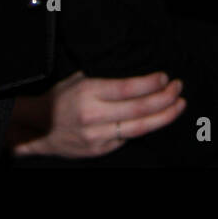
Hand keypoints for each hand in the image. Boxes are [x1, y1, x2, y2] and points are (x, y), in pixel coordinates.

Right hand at [11, 71, 184, 157]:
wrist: (38, 129)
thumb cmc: (60, 99)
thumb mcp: (77, 79)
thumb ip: (103, 76)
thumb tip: (132, 69)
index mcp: (88, 93)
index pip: (127, 89)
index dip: (150, 84)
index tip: (165, 77)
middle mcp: (94, 116)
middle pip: (139, 109)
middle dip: (164, 98)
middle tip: (178, 88)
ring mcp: (99, 136)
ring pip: (140, 128)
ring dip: (164, 116)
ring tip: (179, 105)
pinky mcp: (101, 149)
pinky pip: (129, 137)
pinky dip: (147, 128)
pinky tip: (159, 119)